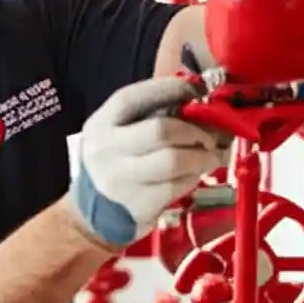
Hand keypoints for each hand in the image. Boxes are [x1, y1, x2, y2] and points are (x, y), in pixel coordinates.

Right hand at [66, 77, 232, 249]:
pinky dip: (193, 177)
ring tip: (212, 155)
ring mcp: (121, 180)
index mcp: (101, 124)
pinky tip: (195, 174)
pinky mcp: (138, 205)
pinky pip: (176, 186)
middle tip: (210, 136)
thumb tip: (195, 100)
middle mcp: (107, 150)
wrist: (92, 213)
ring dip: (202, 156)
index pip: (131, 99)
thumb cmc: (114, 163)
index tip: (197, 89)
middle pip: (160, 131)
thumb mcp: (117, 134)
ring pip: (174, 161)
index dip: (167, 89)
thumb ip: (147, 115)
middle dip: (193, 130)